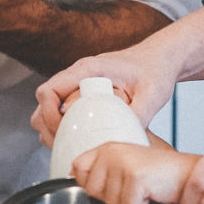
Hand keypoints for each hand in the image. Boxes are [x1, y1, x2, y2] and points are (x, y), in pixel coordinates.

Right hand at [32, 45, 178, 146]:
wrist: (161, 58)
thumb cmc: (155, 69)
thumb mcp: (152, 94)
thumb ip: (139, 116)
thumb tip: (123, 140)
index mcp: (89, 69)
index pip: (49, 91)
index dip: (49, 116)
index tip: (63, 133)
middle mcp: (78, 74)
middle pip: (43, 102)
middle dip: (48, 127)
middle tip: (66, 145)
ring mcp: (79, 83)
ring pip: (49, 107)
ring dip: (54, 127)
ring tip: (72, 144)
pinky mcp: (84, 92)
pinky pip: (62, 109)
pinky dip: (64, 125)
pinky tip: (81, 137)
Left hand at [72, 142, 194, 203]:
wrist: (189, 175)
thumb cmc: (159, 175)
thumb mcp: (126, 166)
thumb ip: (101, 169)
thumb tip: (73, 175)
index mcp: (107, 147)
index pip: (78, 168)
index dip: (90, 183)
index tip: (111, 184)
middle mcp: (111, 151)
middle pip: (91, 190)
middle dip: (111, 197)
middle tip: (133, 188)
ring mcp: (123, 162)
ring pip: (109, 201)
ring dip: (128, 202)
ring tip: (144, 189)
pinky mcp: (136, 176)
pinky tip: (151, 193)